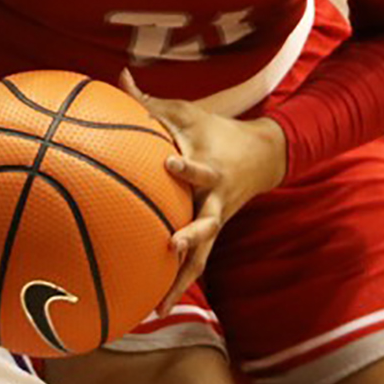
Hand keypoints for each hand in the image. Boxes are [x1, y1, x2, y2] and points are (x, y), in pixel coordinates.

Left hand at [119, 70, 286, 311]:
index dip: (187, 166)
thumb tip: (118, 76)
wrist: (265, 155)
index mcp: (210, 167)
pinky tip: (155, 308)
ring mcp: (216, 220)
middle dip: (191, 233)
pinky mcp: (213, 235)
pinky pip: (197, 264)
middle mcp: (215, 198)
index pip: (199, 166)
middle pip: (207, 221)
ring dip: (182, 278)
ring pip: (202, 254)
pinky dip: (178, 284)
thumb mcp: (188, 112)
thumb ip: (151, 101)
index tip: (169, 161)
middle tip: (171, 244)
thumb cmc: (216, 130)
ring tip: (160, 305)